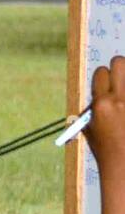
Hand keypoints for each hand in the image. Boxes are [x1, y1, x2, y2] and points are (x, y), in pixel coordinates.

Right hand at [86, 55, 124, 174]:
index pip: (101, 73)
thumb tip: (99, 92)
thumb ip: (93, 110)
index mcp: (101, 104)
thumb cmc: (107, 150)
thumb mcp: (91, 130)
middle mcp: (119, 100)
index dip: (103, 77)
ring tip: (124, 94)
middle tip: (121, 78)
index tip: (107, 84)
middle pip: (120, 63)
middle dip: (119, 68)